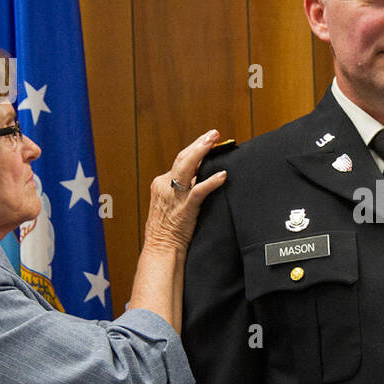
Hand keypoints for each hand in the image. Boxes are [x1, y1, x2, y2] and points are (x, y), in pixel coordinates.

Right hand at [144, 130, 227, 251]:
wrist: (161, 250)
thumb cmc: (168, 231)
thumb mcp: (172, 205)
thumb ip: (183, 190)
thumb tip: (201, 177)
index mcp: (161, 184)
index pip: (179, 162)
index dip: (195, 151)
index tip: (208, 142)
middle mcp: (164, 186)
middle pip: (182, 158)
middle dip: (199, 144)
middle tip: (214, 133)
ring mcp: (174, 196)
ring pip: (186, 167)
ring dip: (202, 151)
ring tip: (215, 141)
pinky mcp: (184, 208)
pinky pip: (199, 191)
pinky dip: (211, 181)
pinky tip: (222, 176)